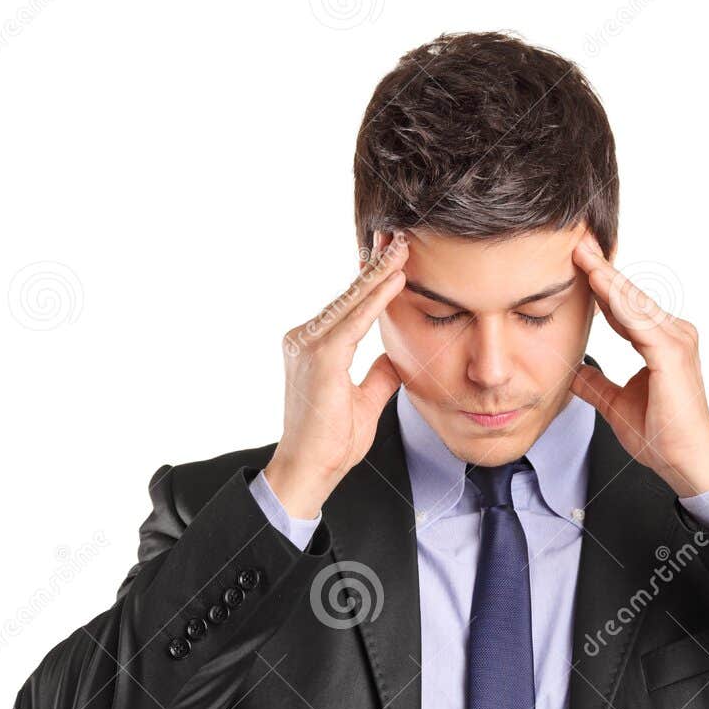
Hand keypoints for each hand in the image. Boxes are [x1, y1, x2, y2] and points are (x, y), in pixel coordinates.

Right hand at [264, 231, 408, 517]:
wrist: (310, 469)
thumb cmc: (332, 441)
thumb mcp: (366, 401)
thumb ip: (378, 375)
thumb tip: (394, 358)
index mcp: (314, 347)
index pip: (349, 306)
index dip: (372, 280)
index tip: (393, 256)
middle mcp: (304, 339)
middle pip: (348, 296)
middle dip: (376, 266)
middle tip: (401, 238)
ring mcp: (307, 346)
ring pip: (351, 302)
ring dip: (379, 275)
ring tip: (404, 250)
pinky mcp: (318, 358)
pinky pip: (352, 322)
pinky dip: (375, 301)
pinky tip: (394, 281)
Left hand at [569, 233, 708, 498]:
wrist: (686, 463)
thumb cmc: (661, 436)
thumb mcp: (616, 404)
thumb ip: (596, 385)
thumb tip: (574, 373)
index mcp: (662, 343)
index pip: (625, 307)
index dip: (601, 285)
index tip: (577, 262)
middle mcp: (674, 335)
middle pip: (630, 296)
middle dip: (602, 270)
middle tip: (577, 242)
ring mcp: (676, 341)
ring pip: (634, 303)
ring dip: (606, 278)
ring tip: (582, 254)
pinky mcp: (672, 354)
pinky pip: (639, 322)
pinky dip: (618, 301)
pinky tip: (599, 283)